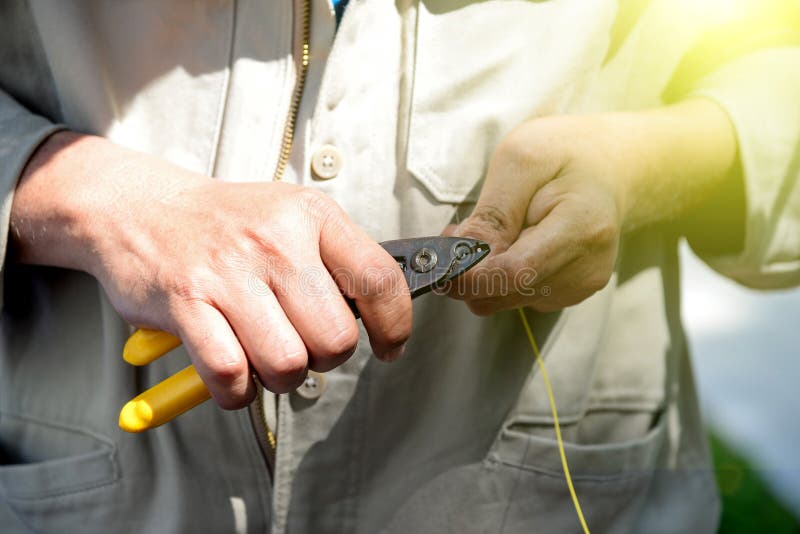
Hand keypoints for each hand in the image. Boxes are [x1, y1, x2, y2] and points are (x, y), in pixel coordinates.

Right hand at [12, 132, 411, 407]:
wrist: (141, 209)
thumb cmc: (226, 223)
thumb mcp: (292, 216)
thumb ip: (337, 260)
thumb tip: (381, 317)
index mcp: (312, 216)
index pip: (379, 280)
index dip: (395, 325)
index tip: (389, 346)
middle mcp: (275, 241)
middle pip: (336, 338)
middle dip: (326, 358)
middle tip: (305, 344)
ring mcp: (229, 273)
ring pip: (288, 364)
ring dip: (281, 377)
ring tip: (265, 353)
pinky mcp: (187, 304)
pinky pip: (231, 376)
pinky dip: (237, 390)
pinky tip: (233, 369)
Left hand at [447, 100, 737, 314]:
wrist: (612, 166)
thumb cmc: (566, 154)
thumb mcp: (522, 160)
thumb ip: (493, 211)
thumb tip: (462, 256)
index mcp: (580, 228)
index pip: (515, 273)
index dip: (470, 276)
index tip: (439, 263)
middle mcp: (586, 267)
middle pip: (507, 293)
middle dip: (471, 272)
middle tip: (460, 232)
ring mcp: (581, 285)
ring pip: (507, 299)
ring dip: (486, 273)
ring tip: (497, 229)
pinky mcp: (572, 292)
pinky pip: (519, 295)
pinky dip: (502, 276)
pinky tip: (514, 243)